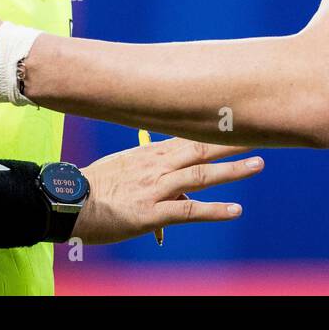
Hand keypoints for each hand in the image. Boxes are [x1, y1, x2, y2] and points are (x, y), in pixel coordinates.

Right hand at [73, 138, 263, 244]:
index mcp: (150, 153)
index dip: (214, 127)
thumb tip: (176, 189)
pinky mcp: (153, 212)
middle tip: (259, 131)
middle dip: (232, 140)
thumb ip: (152, 173)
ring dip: (233, 170)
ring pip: (202, 175)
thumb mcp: (124, 169)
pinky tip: (235, 210)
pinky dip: (216, 210)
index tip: (234, 117)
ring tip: (258, 164)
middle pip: (202, 148)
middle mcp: (158, 165)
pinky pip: (190, 210)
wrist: (69, 203)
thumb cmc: (94, 187)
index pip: (189, 135)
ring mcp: (157, 187)